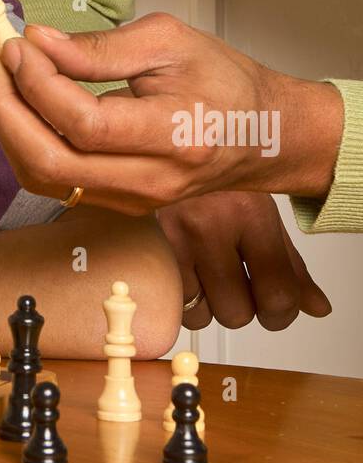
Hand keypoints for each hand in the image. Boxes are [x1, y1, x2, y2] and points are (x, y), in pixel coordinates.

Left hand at [0, 12, 342, 212]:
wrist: (263, 135)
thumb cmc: (224, 82)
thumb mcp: (169, 42)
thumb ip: (100, 48)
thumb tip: (38, 43)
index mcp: (172, 137)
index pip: (84, 123)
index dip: (39, 83)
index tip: (18, 44)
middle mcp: (150, 181)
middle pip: (51, 162)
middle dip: (4, 109)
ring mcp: (132, 200)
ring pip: (44, 178)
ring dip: (7, 126)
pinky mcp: (117, 204)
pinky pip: (55, 182)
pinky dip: (25, 142)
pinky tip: (18, 103)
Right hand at [157, 191, 331, 329]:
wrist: (164, 147)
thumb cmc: (217, 180)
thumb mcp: (261, 211)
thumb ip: (290, 264)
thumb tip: (317, 308)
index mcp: (249, 213)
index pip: (277, 293)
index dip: (282, 313)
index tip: (278, 307)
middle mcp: (210, 225)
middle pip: (237, 313)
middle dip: (242, 307)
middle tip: (239, 284)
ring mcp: (172, 237)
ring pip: (200, 315)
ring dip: (207, 304)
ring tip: (207, 272)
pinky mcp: (145, 247)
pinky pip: (171, 302)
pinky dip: (181, 296)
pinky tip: (185, 270)